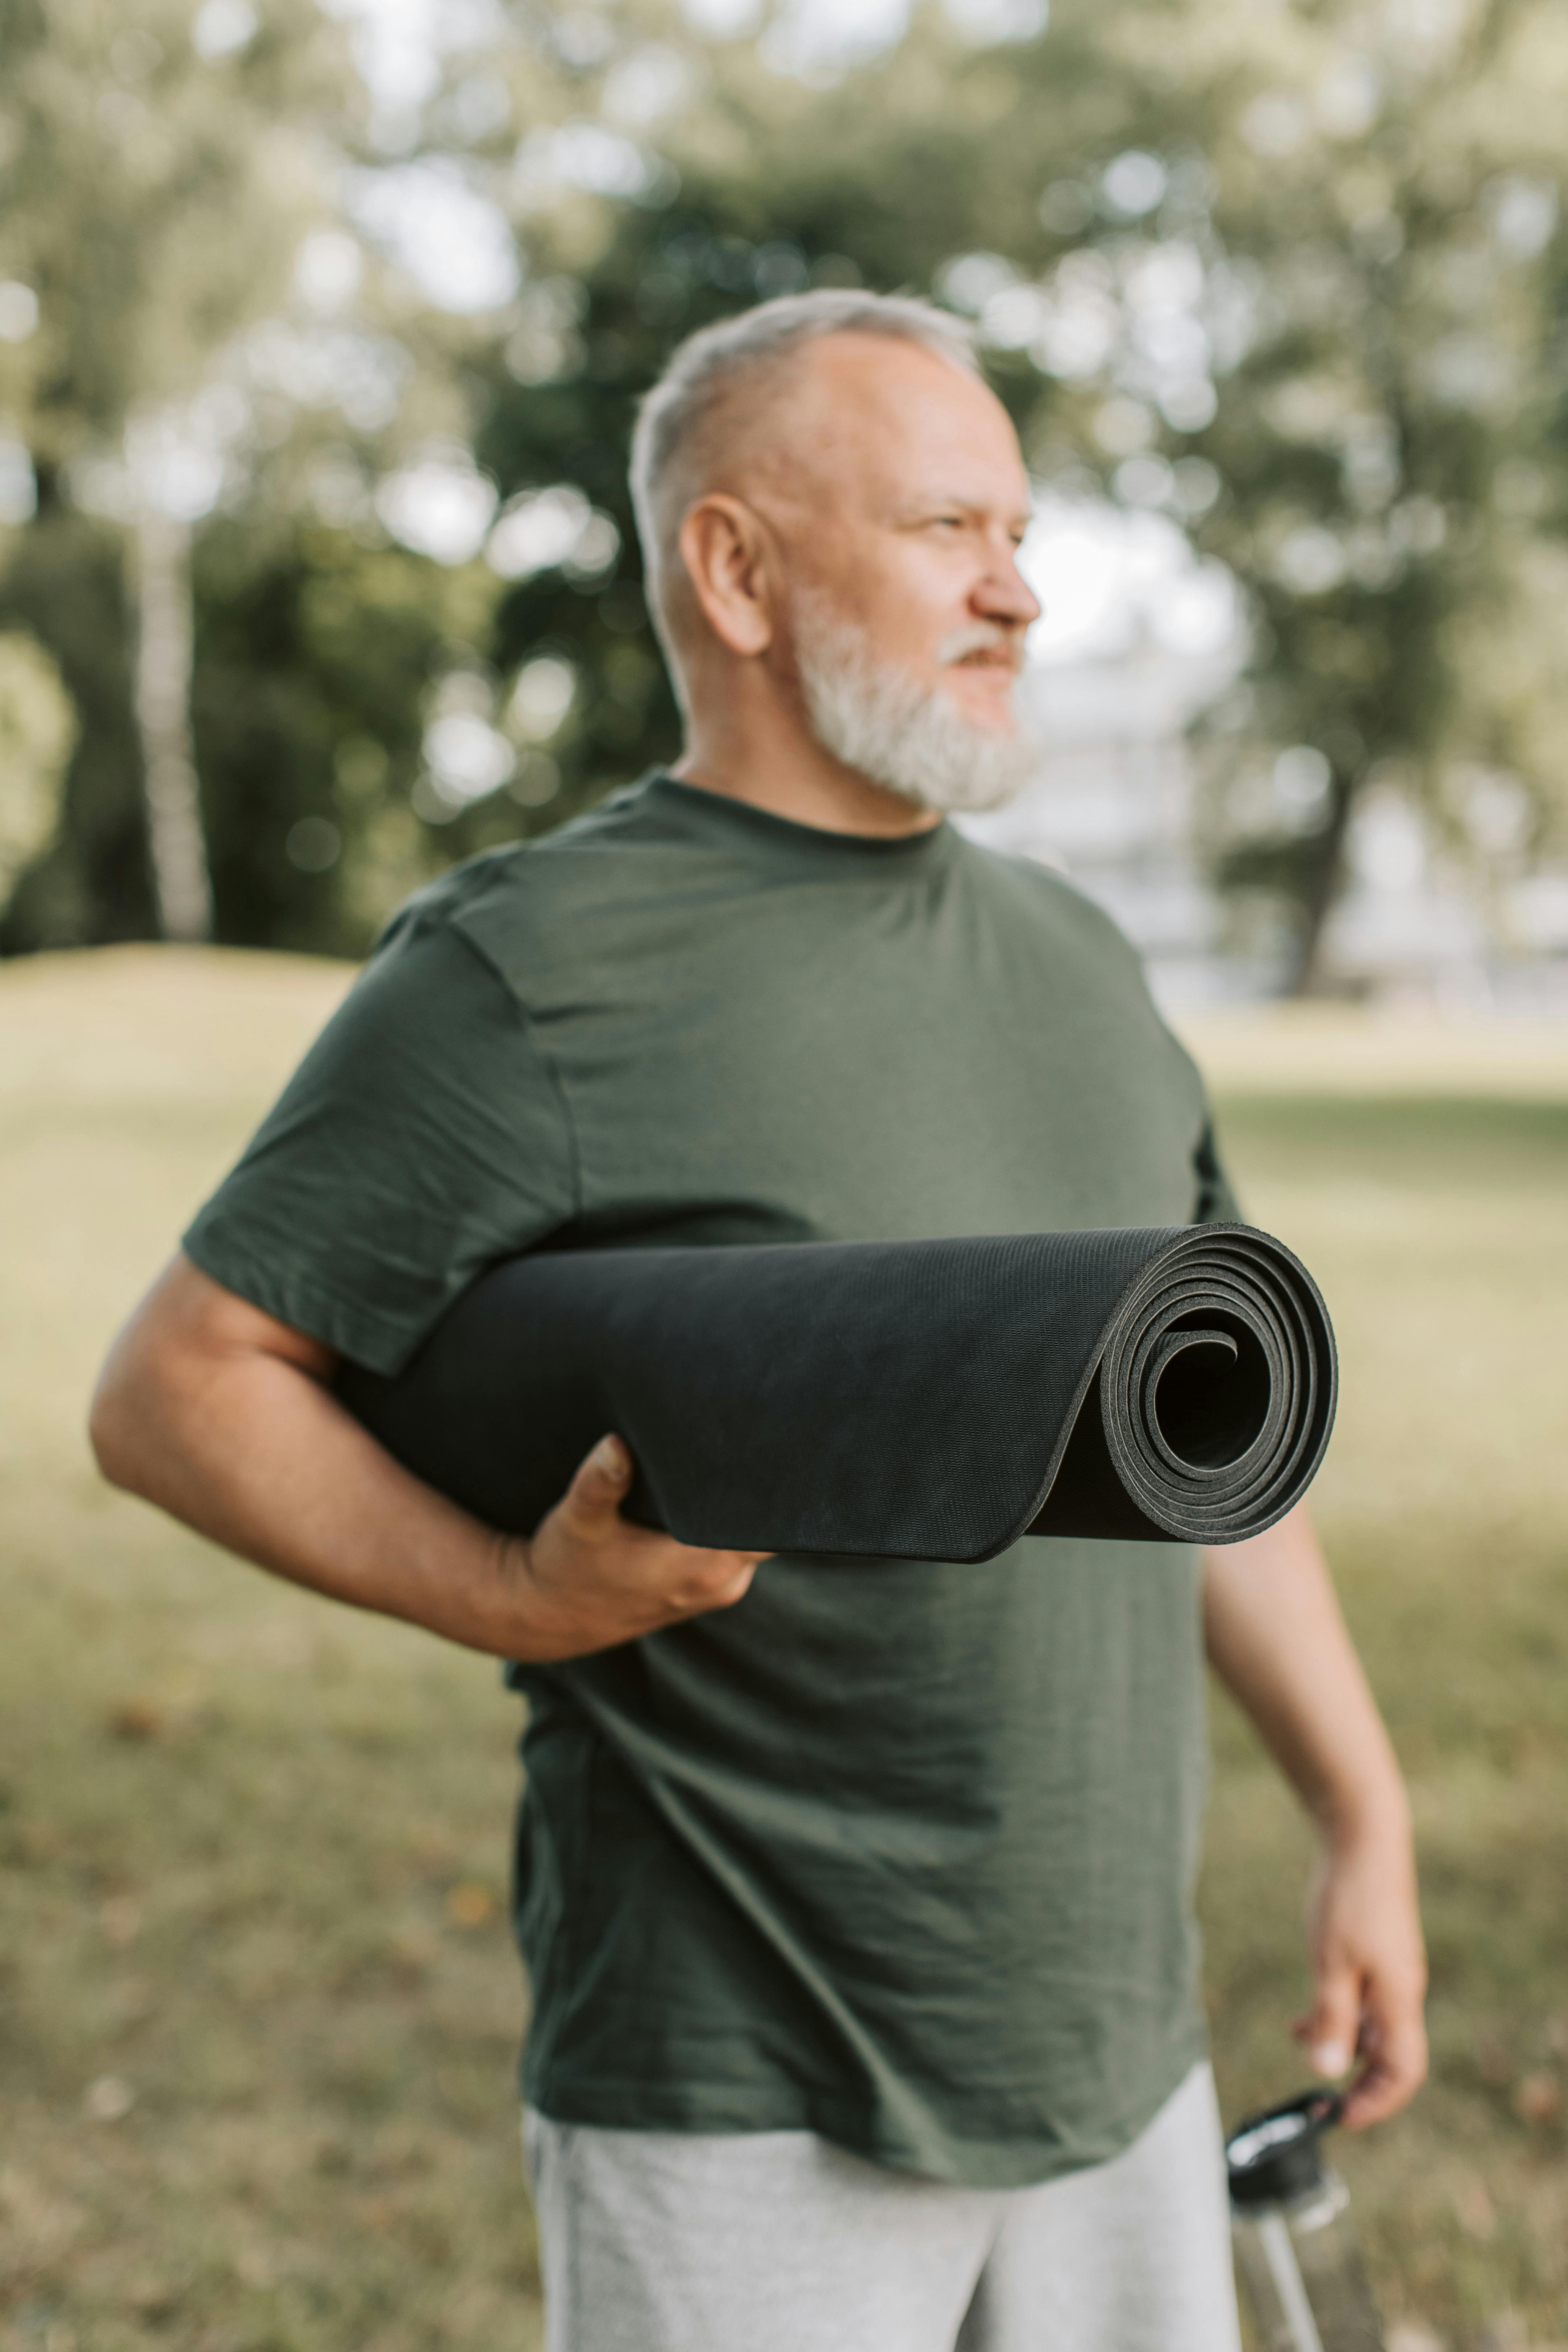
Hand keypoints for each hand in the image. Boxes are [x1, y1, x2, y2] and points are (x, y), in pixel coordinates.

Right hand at [502, 1434, 767, 1662]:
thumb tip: (616, 1445)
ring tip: (712, 1466)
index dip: (774, 1489)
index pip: (770, 1528)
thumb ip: (600, 1482)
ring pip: (751, 1538)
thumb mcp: (578, 1521)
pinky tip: (701, 1500)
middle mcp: (721, 1583)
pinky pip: (734, 1548)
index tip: (761, 1450)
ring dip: (736, 1509)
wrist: (549, 1617)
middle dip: (752, 1490)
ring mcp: (717, 1588)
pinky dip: (724, 1526)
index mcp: (701, 1568)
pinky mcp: (706, 1586)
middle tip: (730, 1442)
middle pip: (767, 1528)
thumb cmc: (565, 1568)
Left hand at [1294, 1820, 1427, 2128]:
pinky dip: (1338, 2014)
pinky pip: (1364, 2000)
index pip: (1403, 2071)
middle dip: (1358, 2081)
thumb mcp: (1330, 1964)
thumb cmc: (1348, 1898)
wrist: (1363, 1837)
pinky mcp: (1378, 1950)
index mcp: (1398, 1999)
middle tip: (1321, 2097)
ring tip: (1298, 2043)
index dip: (1377, 2102)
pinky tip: (1304, 2015)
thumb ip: (1331, 2019)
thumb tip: (1327, 2073)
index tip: (1341, 2117)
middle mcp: (1402, 1989)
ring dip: (1342, 2043)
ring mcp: (1392, 1969)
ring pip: (1374, 2026)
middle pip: (1391, 2055)